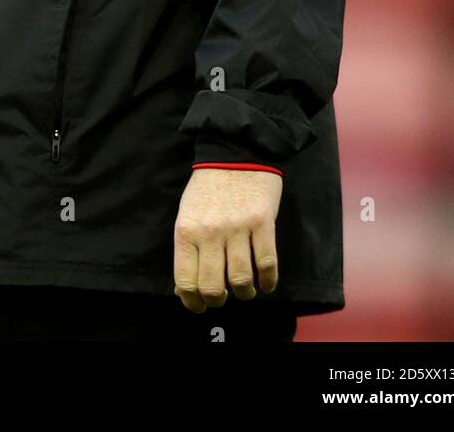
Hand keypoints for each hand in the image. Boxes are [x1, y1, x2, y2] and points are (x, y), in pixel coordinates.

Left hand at [173, 167, 281, 310]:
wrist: (235, 150)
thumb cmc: (208, 186)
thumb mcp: (187, 214)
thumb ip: (187, 250)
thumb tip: (185, 290)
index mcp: (187, 231)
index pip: (186, 281)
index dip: (193, 302)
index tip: (201, 305)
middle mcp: (210, 232)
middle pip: (214, 288)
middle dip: (219, 301)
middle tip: (223, 297)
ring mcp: (238, 228)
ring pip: (241, 281)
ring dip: (244, 293)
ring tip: (245, 290)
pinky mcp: (263, 223)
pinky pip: (267, 264)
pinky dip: (268, 281)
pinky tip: (266, 283)